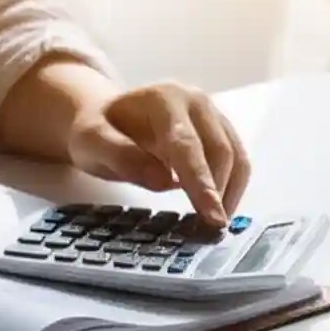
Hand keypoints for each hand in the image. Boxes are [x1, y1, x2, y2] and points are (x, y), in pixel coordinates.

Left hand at [66, 82, 249, 225]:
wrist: (103, 117)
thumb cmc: (96, 131)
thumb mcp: (92, 143)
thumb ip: (123, 157)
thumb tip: (164, 182)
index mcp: (161, 100)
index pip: (186, 146)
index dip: (201, 183)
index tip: (213, 216)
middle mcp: (193, 100)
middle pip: (219, 151)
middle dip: (218, 193)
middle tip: (210, 230)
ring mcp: (210, 112)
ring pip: (235, 155)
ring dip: (230, 192)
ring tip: (214, 223)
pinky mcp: (218, 128)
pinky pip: (236, 158)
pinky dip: (232, 185)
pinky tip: (217, 207)